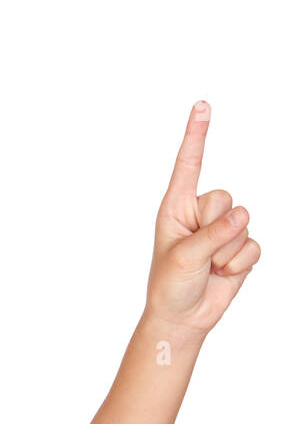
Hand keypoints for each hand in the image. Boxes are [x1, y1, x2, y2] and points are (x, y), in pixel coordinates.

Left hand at [144, 100, 260, 337]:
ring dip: (226, 252)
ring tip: (208, 268)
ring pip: (242, 224)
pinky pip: (253, 246)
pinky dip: (239, 264)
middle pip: (224, 198)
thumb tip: (243, 216)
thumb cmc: (170, 285)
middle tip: (198, 255)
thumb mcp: (184, 257)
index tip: (202, 104)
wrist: (183, 318)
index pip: (189, 164)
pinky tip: (223, 274)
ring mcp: (223, 230)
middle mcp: (201, 213)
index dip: (196, 134)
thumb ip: (213, 234)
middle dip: (214, 230)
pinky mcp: (240, 248)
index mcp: (177, 206)